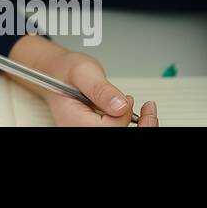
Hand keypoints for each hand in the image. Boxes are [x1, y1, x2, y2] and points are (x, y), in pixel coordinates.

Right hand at [39, 49, 157, 125]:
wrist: (57, 73)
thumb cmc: (66, 71)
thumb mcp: (83, 71)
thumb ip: (101, 89)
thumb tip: (120, 106)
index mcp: (73, 120)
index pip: (108, 128)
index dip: (123, 114)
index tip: (128, 98)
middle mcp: (78, 130)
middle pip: (116, 135)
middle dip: (141, 127)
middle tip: (149, 111)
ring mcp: (86, 131)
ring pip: (120, 135)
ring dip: (140, 128)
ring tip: (147, 113)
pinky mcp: (96, 130)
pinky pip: (118, 132)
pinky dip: (133, 126)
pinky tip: (140, 118)